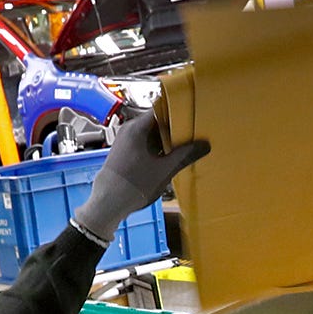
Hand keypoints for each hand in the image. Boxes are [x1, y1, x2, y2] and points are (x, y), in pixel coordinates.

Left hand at [72, 116, 209, 240]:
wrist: (107, 204)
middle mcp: (129, 130)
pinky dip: (157, 147)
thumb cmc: (133, 186)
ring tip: (185, 144)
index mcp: (136, 128)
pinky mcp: (125, 152)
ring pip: (151, 133)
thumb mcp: (164, 170)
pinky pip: (145, 143)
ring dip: (166, 139)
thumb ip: (185, 155)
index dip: (178, 111)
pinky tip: (169, 156)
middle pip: (156, 121)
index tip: (193, 116)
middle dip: (175, 127)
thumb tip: (204, 145)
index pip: (161, 109)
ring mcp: (125, 141)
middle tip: (194, 132)